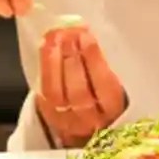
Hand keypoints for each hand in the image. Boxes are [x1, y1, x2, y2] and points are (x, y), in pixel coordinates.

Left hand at [35, 19, 126, 146]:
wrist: (89, 125)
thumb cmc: (105, 97)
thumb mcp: (114, 84)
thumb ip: (104, 66)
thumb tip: (87, 34)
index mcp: (114, 109)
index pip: (105, 86)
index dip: (94, 60)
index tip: (87, 37)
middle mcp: (91, 120)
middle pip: (78, 90)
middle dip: (71, 58)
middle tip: (68, 33)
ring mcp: (68, 122)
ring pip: (57, 93)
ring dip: (53, 61)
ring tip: (54, 37)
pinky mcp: (50, 119)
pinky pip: (43, 94)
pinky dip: (43, 70)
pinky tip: (45, 49)